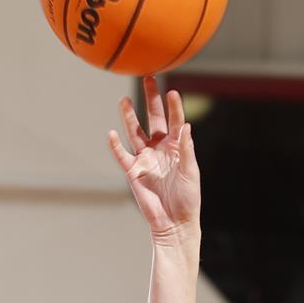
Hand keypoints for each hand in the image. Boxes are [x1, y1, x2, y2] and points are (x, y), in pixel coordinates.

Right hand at [108, 76, 200, 244]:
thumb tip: (185, 126)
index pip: (174, 121)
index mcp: (176, 147)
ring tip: (125, 100)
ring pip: (135, 132)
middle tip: (148, 79)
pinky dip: (115, 146)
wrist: (174, 223)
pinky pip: (122, 156)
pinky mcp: (133, 172)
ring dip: (130, 117)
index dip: (173, 107)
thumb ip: (186, 149)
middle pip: (153, 119)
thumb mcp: (191, 173)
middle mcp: (159, 149)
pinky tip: (111, 133)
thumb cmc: (187, 199)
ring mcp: (145, 159)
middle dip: (151, 100)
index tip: (171, 92)